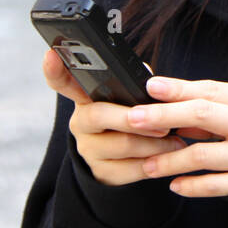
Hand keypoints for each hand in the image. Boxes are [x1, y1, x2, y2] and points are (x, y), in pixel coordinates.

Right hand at [42, 49, 184, 186]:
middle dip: (133, 119)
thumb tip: (149, 78)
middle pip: (99, 115)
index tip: (51, 54)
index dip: (54, 69)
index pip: (61, 81)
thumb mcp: (127, 97)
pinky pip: (130, 169)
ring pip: (123, 145)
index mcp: (85, 97)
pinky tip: (168, 157)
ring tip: (175, 141)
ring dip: (154, 144)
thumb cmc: (129, 116)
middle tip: (162, 124)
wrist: (122, 159)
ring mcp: (88, 149)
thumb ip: (134, 84)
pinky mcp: (101, 172)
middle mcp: (80, 122)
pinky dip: (153, 163)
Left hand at [127, 76, 227, 196]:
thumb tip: (178, 107)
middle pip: (204, 115)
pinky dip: (194, 187)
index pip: (213, 91)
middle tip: (134, 118)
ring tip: (146, 164)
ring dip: (170, 159)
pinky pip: (218, 186)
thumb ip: (223, 108)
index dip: (180, 88)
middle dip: (165, 116)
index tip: (151, 86)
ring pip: (204, 155)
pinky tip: (175, 186)